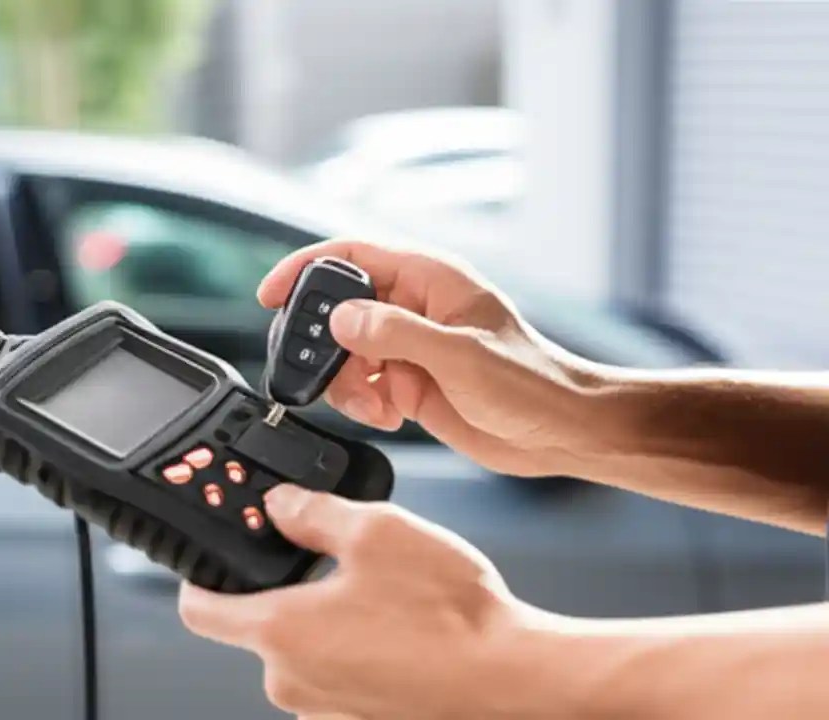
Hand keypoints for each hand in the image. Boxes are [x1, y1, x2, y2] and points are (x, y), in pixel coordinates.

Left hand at [179, 484, 540, 719]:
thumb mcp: (376, 531)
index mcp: (279, 632)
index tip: (214, 560)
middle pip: (259, 628)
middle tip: (336, 565)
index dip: (201, 577)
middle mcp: (291, 682)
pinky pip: (340, 678)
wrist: (513, 684)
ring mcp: (325, 711)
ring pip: (305, 654)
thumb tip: (280, 506)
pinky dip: (359, 653)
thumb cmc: (449, 616)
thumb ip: (312, 513)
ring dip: (329, 625)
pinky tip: (401, 634)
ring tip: (384, 601)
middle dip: (289, 593)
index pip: (199, 610)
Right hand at [258, 238, 611, 477]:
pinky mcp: (408, 382)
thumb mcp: (460, 356)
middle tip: (321, 372)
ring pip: (344, 353)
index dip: (305, 268)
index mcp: (429, 278)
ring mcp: (409, 346)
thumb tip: (341, 319)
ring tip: (373, 404)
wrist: (561, 432)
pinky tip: (388, 416)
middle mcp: (413, 307)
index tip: (270, 294)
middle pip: (338, 309)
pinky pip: (361, 385)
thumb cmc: (532, 383)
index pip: (351, 255)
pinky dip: (361, 403)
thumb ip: (396, 333)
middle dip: (323, 343)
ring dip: (344, 382)